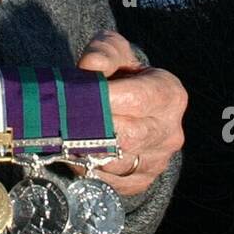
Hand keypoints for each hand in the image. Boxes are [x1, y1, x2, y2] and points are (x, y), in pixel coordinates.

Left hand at [77, 29, 185, 196]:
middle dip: (91, 126)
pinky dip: (88, 168)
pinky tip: (74, 151)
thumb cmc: (120, 73)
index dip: (105, 97)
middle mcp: (170, 132)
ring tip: (65, 133)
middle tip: (62, 117)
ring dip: (86, 150)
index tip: (76, 93)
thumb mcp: (115, 51)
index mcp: (170, 95)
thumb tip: (91, 65)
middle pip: (128, 136)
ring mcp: (157, 161)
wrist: (128, 106)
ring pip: (116, 163)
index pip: (138, 99)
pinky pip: (110, 182)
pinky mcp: (140, 182)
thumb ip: (105, 52)